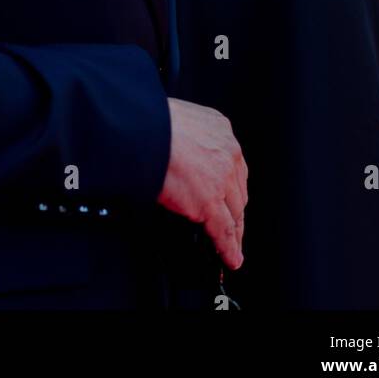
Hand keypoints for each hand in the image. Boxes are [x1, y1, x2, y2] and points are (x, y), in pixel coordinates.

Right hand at [158, 96, 247, 267]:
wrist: (141, 130)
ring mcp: (221, 178)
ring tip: (233, 247)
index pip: (233, 163)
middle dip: (234, 208)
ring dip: (235, 231)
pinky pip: (224, 230)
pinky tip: (231, 258)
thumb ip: (187, 137)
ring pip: (235, 212)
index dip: (231, 185)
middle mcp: (227, 151)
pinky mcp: (209, 202)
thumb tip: (178, 152)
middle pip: (238, 189)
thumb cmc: (148, 122)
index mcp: (219, 128)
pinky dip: (228, 248)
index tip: (229, 196)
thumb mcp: (177, 119)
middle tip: (232, 225)